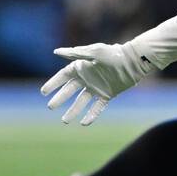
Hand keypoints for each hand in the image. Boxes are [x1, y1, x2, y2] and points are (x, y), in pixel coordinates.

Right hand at [40, 42, 154, 124]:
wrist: (133, 61)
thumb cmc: (113, 54)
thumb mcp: (93, 52)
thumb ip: (75, 53)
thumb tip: (56, 52)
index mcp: (81, 67)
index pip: (63, 77)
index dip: (53, 84)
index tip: (43, 92)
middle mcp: (87, 78)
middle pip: (70, 91)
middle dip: (60, 99)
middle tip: (51, 107)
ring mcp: (97, 87)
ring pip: (82, 102)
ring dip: (73, 111)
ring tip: (65, 121)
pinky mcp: (107, 94)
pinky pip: (97, 107)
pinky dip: (91, 115)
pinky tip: (84, 123)